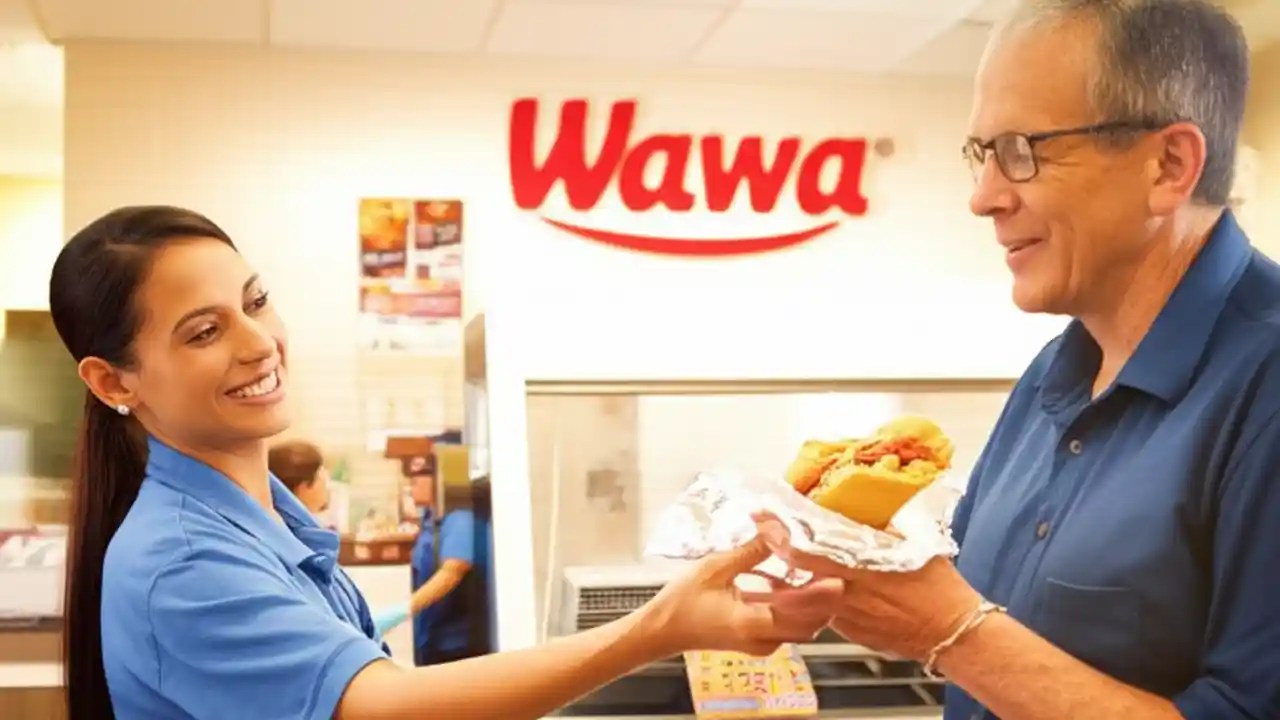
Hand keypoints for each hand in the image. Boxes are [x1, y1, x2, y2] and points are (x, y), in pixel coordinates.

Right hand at [638, 537, 844, 657]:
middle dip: (824, 599)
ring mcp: (761, 645)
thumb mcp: (716, 567)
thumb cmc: (682, 601)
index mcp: (753, 622)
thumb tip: (778, 529)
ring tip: (814, 573)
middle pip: (810, 624)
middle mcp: (762, 639)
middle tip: (831, 569)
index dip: (823, 594)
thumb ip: (751, 550)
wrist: (663, 630)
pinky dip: (795, 609)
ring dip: (811, 604)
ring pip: (801, 628)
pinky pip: (787, 628)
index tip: (838, 574)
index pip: (802, 612)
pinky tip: (788, 584)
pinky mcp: (757, 642)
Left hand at [756, 516, 980, 661]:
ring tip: (782, 563)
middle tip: (764, 537)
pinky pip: (824, 611)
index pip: (804, 551)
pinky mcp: (849, 633)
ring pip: (807, 596)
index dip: (778, 534)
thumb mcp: (911, 546)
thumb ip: (877, 531)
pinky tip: (821, 587)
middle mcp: (845, 596)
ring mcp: (845, 619)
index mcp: (858, 569)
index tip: (760, 517)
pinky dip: (817, 598)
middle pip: (796, 576)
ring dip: (795, 580)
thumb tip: (858, 509)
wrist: (953, 633)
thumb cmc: (939, 588)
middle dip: (778, 557)